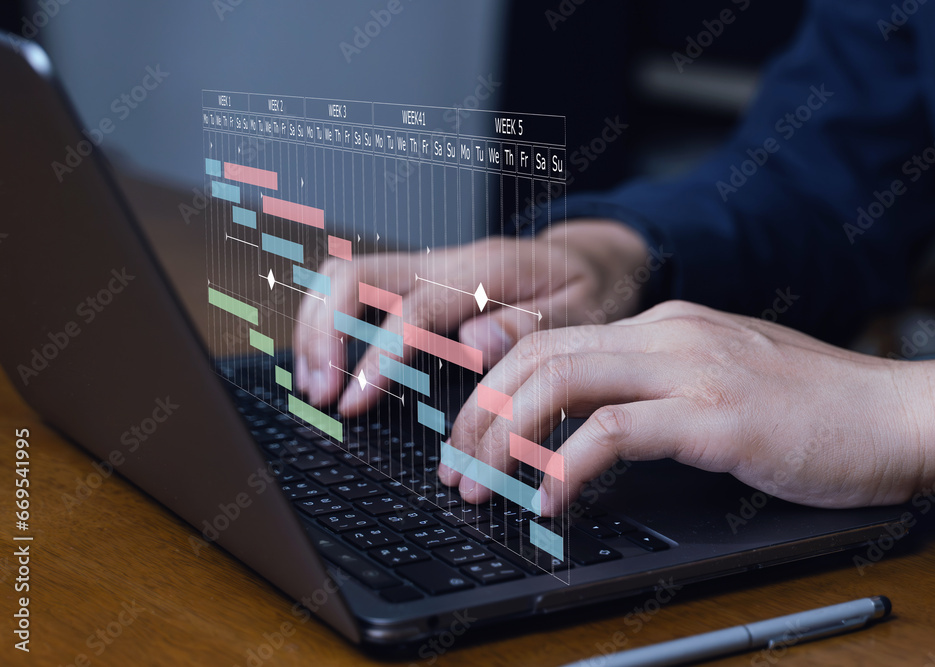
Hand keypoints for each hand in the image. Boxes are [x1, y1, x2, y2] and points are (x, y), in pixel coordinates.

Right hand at [293, 220, 648, 414]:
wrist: (590, 260)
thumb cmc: (588, 291)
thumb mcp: (584, 313)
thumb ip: (530, 328)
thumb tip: (472, 345)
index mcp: (486, 270)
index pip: (414, 306)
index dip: (378, 355)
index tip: (353, 402)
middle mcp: (446, 260)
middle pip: (357, 274)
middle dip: (324, 332)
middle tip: (319, 395)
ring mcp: (426, 266)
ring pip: (345, 275)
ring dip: (316, 327)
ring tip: (311, 385)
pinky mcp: (417, 279)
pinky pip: (357, 287)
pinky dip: (327, 321)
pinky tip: (323, 362)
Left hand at [443, 300, 934, 514]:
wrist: (902, 412)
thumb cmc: (816, 408)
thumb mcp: (722, 379)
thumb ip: (657, 387)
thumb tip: (589, 423)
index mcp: (667, 324)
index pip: (554, 337)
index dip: (497, 382)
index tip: (470, 427)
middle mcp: (670, 333)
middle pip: (540, 354)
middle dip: (481, 409)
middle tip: (457, 461)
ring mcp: (691, 368)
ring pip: (561, 381)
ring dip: (506, 434)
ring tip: (483, 481)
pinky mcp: (715, 415)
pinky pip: (612, 432)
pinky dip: (565, 466)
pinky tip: (549, 499)